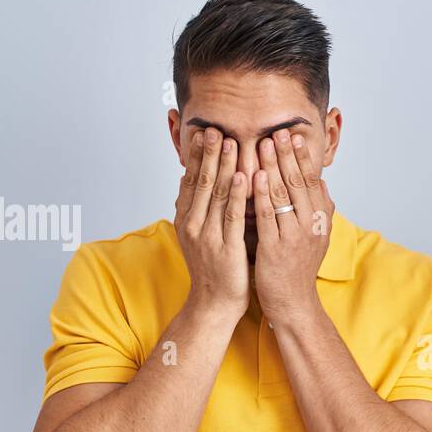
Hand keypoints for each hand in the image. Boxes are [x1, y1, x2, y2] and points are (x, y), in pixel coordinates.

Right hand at [174, 128, 248, 323]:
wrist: (213, 304)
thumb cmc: (214, 268)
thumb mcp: (201, 233)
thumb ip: (201, 208)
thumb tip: (196, 179)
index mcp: (186, 219)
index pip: (190, 179)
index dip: (196, 155)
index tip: (203, 131)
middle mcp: (192, 224)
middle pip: (201, 181)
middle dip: (208, 153)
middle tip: (215, 128)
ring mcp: (207, 236)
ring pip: (216, 195)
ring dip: (224, 166)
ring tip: (231, 142)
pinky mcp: (225, 249)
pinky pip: (233, 217)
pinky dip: (238, 195)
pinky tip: (245, 176)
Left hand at [251, 129, 334, 325]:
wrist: (293, 303)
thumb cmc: (299, 268)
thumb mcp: (317, 237)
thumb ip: (321, 210)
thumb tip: (322, 183)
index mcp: (320, 221)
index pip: (312, 182)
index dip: (303, 158)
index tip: (294, 136)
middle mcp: (311, 226)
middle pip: (299, 183)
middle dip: (287, 155)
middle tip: (277, 131)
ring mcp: (294, 237)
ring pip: (284, 195)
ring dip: (273, 167)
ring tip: (263, 144)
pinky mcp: (276, 248)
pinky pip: (268, 216)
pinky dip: (262, 194)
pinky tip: (254, 175)